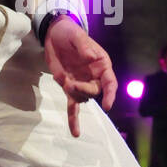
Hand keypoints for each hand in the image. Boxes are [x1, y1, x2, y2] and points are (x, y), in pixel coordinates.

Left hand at [43, 17, 116, 137]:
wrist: (55, 34)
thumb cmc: (70, 33)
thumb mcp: (77, 36)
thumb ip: (84, 46)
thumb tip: (91, 57)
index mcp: (101, 64)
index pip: (110, 82)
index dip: (110, 94)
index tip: (107, 105)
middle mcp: (94, 77)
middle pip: (95, 91)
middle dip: (84, 90)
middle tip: (71, 83)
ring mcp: (81, 83)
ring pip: (82, 98)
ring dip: (74, 94)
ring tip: (66, 81)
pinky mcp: (68, 87)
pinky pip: (72, 106)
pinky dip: (74, 119)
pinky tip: (76, 133)